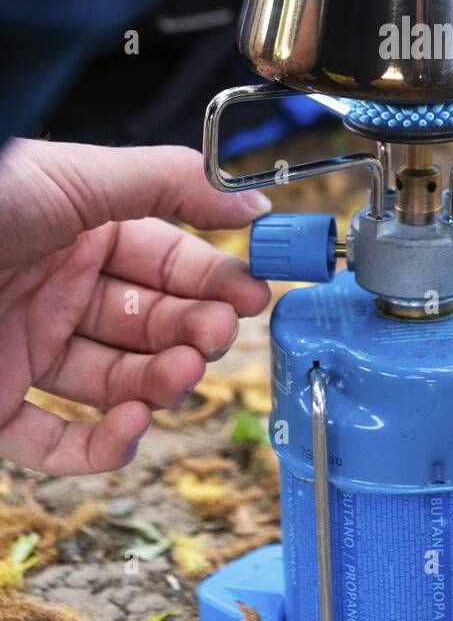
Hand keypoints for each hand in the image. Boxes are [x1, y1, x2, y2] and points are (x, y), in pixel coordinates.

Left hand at [0, 138, 271, 474]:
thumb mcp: (82, 175)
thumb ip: (171, 185)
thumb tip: (246, 204)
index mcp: (82, 228)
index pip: (168, 259)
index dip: (214, 278)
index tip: (256, 295)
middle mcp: (58, 288)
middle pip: (149, 322)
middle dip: (192, 331)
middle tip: (219, 336)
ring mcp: (27, 348)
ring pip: (114, 381)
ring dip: (158, 384)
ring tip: (177, 375)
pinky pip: (55, 439)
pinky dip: (98, 445)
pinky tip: (129, 427)